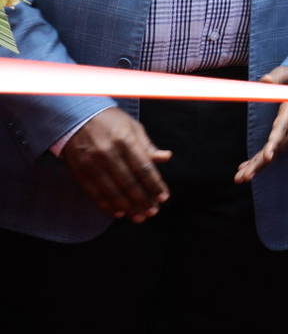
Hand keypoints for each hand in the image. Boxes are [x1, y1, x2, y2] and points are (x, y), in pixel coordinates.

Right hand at [62, 106, 171, 221]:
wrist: (76, 117)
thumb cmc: (110, 122)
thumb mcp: (133, 127)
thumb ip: (148, 146)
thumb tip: (166, 157)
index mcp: (125, 140)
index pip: (143, 168)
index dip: (154, 185)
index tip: (163, 197)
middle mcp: (108, 153)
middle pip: (128, 183)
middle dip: (142, 200)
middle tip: (152, 212)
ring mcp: (91, 163)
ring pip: (112, 191)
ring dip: (127, 206)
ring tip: (139, 216)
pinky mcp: (79, 171)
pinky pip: (94, 193)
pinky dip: (106, 205)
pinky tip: (118, 212)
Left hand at [236, 65, 287, 183]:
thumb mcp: (287, 73)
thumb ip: (276, 76)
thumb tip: (265, 81)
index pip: (284, 128)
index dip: (275, 143)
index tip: (267, 157)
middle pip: (277, 147)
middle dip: (261, 163)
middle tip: (245, 176)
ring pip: (274, 153)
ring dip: (257, 167)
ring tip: (240, 178)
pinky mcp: (286, 137)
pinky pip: (273, 151)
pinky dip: (259, 162)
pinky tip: (244, 170)